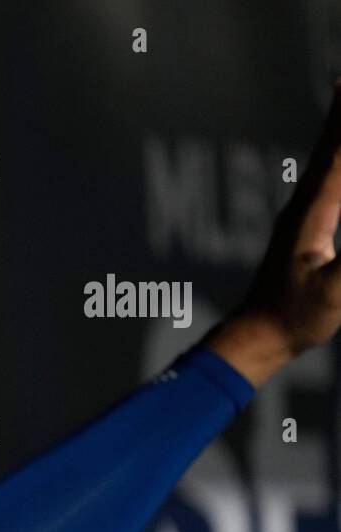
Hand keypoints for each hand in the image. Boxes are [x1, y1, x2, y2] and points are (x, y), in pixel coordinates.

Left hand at [209, 79, 340, 384]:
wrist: (258, 336)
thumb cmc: (293, 317)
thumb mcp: (336, 290)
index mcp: (311, 215)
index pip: (339, 158)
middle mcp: (303, 209)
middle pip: (330, 150)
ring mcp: (302, 220)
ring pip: (327, 164)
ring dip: (339, 134)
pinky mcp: (305, 233)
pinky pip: (330, 185)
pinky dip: (339, 163)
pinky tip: (339, 161)